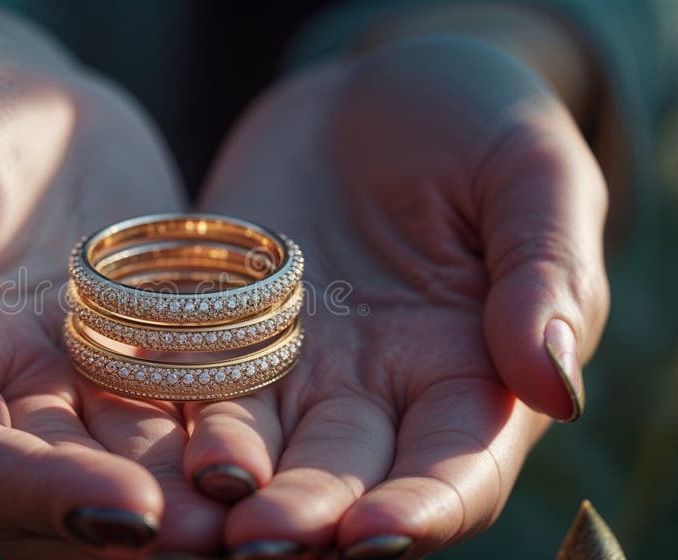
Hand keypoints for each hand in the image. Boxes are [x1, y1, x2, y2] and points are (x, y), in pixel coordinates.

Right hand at [0, 19, 226, 557]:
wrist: (21, 99)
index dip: (40, 498)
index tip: (130, 511)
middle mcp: (2, 403)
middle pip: (58, 497)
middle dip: (137, 525)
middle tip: (223, 539)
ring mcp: (77, 386)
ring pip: (134, 466)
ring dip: (194, 502)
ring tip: (265, 515)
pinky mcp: (141, 358)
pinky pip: (186, 409)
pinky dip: (227, 440)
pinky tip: (286, 458)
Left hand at [183, 37, 608, 556]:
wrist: (372, 90)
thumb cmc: (478, 122)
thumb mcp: (532, 175)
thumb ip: (546, 274)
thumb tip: (557, 389)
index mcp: (472, 371)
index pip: (455, 466)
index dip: (422, 507)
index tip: (374, 532)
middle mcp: (378, 390)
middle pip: (344, 474)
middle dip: (305, 514)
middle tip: (260, 540)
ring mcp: (295, 365)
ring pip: (260, 444)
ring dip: (228, 483)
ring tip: (193, 511)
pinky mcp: (224, 331)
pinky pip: (192, 378)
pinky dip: (169, 413)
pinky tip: (138, 441)